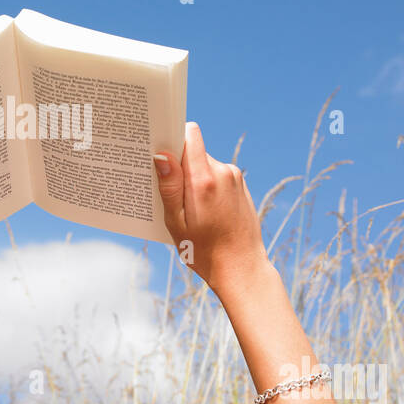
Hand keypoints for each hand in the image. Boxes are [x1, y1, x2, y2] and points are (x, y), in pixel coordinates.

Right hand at [154, 122, 267, 297]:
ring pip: (205, 164)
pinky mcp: (241, 185)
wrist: (242, 268)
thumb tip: (161, 154)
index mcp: (204, 179)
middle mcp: (223, 172)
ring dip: (194, 178)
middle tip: (172, 195)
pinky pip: (217, 175)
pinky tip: (205, 211)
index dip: (173, 139)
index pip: (189, 135)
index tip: (161, 155)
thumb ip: (169, 186)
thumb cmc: (204, 250)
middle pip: (194, 150)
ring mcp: (235, 178)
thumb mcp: (176, 221)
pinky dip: (207, 186)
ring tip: (189, 209)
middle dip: (180, 166)